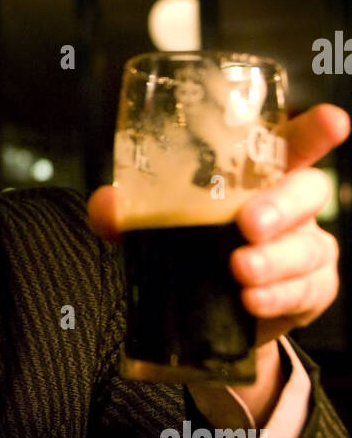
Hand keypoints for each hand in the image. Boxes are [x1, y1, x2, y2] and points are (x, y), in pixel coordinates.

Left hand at [87, 103, 349, 347]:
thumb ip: (132, 213)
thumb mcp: (160, 225)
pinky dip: (276, 297)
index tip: (334, 122)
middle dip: (282, 206)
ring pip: (307, 248)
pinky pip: (305, 292)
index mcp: (263, 177)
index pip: (295, 145)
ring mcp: (307, 249)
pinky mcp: (310, 291)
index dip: (316, 132)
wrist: (211, 314)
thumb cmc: (196, 247)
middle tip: (248, 225)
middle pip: (309, 193)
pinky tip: (251, 301)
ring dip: (274, 261)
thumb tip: (108, 206)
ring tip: (240, 271)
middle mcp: (293, 208)